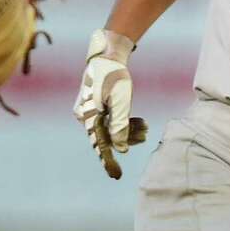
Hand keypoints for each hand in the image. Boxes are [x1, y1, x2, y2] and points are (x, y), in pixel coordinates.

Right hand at [73, 29, 147, 179]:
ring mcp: (90, 111)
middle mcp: (84, 115)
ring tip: (145, 127)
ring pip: (110, 129)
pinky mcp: (97, 106)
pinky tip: (139, 122)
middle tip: (145, 135)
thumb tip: (120, 149)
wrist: (108, 55)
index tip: (115, 175)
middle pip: (106, 136)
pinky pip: (110, 121)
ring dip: (128, 130)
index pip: (98, 143)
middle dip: (126, 138)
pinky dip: (124, 122)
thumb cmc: (114, 75)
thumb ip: (119, 126)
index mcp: (87, 114)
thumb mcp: (120, 101)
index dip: (107, 160)